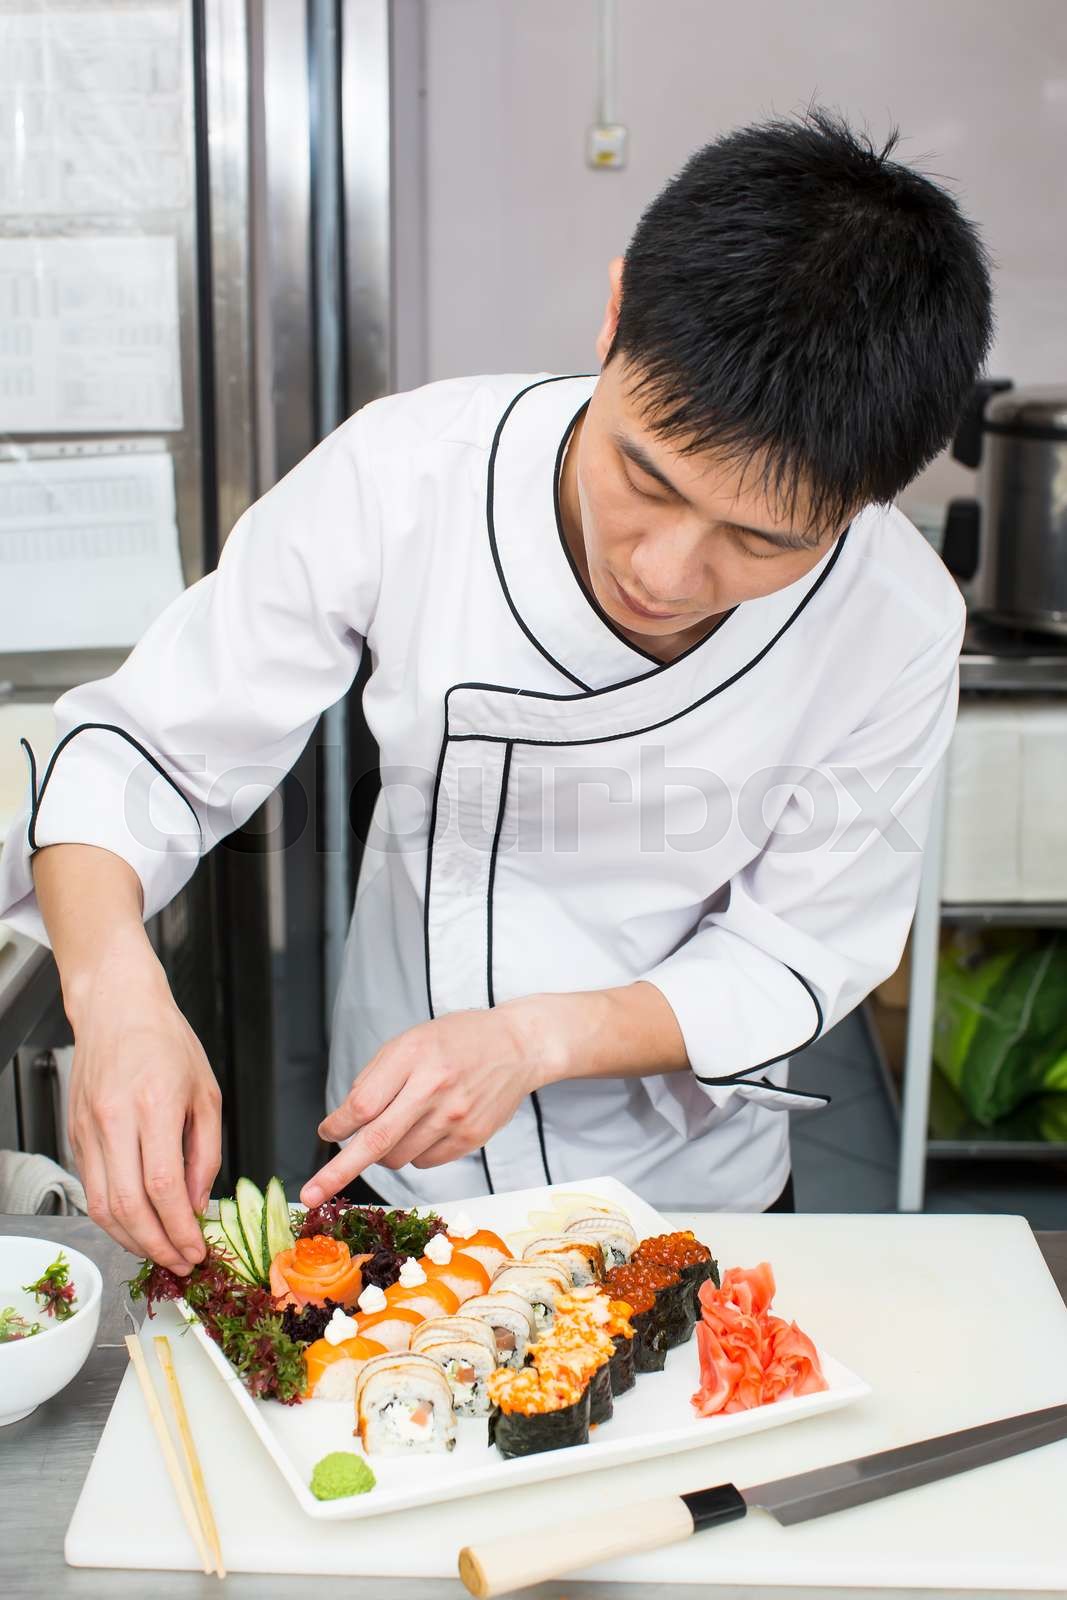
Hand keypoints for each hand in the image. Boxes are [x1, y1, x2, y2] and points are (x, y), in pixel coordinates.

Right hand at [67, 952, 221, 1273]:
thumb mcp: (206, 1093)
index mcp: (153, 1106)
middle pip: (129, 1206)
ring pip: (103, 1206)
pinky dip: (115, 1216)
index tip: (197, 1250)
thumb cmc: (166, 1042)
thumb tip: (197, 1202)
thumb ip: (205, 1152)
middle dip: (157, 1245)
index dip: (179, 1229)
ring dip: (132, 1240)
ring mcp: (89, 1130)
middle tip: (180, 1263)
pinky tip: (138, 1225)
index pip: (162, 1187)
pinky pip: (93, 1189)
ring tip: (160, 1252)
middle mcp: (114, 1120)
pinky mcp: (76, 1136)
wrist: (117, 1008)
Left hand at [300, 996, 574, 1205]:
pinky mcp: (471, 1138)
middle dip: (337, 1172)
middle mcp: (434, 1088)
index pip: (363, 1104)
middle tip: (310, 1194)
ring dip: (383, 1152)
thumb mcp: (411, 1040)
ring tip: (400, 1125)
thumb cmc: (457, 1041)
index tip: (327, 1132)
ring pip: (398, 1157)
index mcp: (413, 1056)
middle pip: (376, 1141)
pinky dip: (414, 1153)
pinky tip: (428, 1128)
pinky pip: (424, 1163)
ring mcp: (455, 1117)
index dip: (337, 1124)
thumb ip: (377, 1077)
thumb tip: (346, 1121)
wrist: (518, 1046)